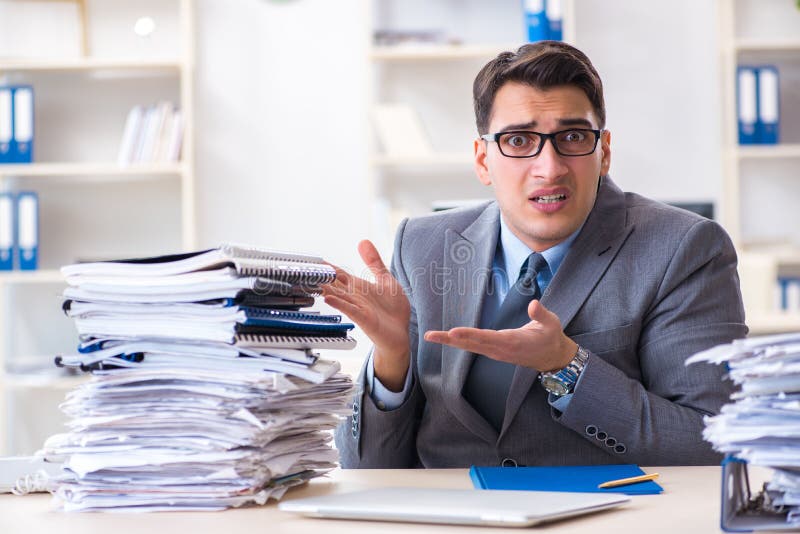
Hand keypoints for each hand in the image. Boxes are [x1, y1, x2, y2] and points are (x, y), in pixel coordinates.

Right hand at [322, 240, 410, 390]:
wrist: (401, 333)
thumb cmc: (392, 309)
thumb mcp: (385, 279)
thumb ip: (374, 262)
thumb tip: (363, 241)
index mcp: (359, 286)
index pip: (339, 274)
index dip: (327, 266)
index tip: (313, 260)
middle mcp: (355, 296)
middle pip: (334, 284)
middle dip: (320, 277)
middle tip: (304, 270)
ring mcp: (358, 307)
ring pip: (338, 295)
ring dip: (325, 289)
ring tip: (312, 282)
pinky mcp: (364, 318)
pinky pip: (349, 309)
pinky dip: (339, 303)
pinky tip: (328, 299)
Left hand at [424, 299, 576, 371]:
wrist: (552, 357)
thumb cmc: (551, 337)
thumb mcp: (552, 324)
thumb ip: (542, 315)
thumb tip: (534, 304)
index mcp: (512, 342)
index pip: (487, 338)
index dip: (470, 335)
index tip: (453, 332)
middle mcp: (500, 349)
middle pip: (471, 345)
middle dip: (450, 340)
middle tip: (431, 335)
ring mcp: (495, 352)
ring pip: (469, 347)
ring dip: (449, 342)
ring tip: (430, 336)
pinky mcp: (494, 351)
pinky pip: (473, 347)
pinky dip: (458, 342)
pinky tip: (445, 338)